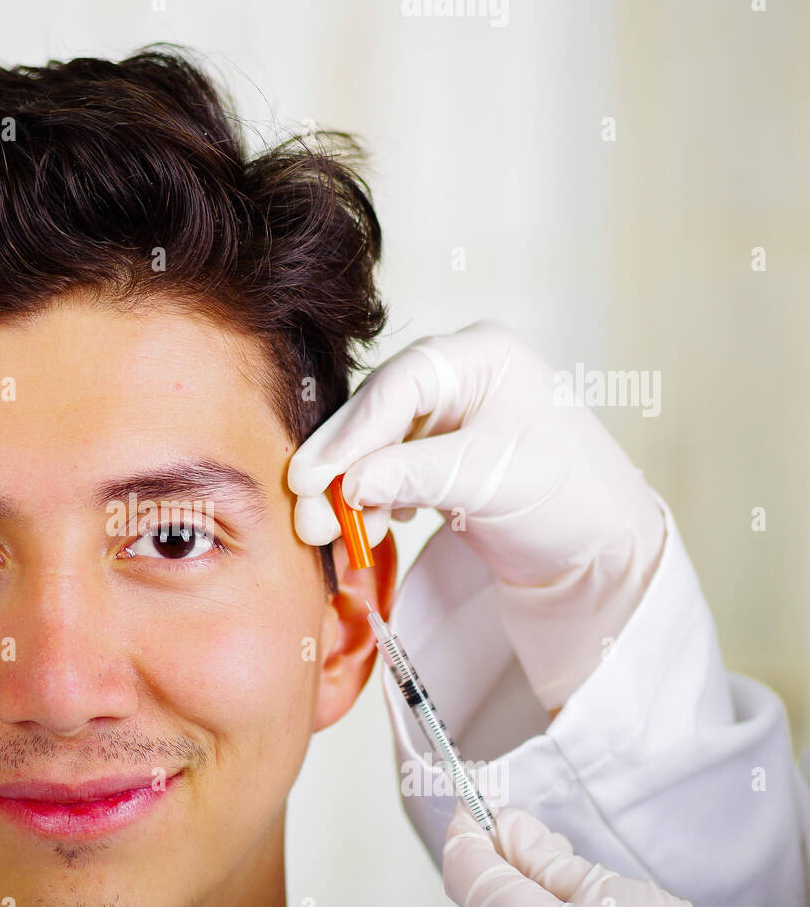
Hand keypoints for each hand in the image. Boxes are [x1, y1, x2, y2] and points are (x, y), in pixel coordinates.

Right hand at [286, 319, 665, 709]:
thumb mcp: (488, 480)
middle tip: (307, 513)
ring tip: (338, 535)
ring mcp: (445, 414)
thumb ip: (414, 474)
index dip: (350, 432)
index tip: (311, 477)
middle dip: (340, 467)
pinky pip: (386, 468)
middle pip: (376, 413)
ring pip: (374, 444)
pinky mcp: (437, 452)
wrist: (600, 549)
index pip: (397, 386)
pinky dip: (372, 500)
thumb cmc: (566, 498)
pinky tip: (373, 527)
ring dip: (351, 490)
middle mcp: (457, 376)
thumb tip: (347, 484)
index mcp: (480, 357)